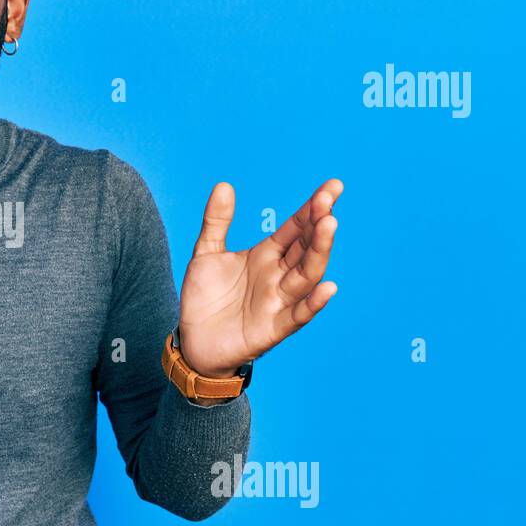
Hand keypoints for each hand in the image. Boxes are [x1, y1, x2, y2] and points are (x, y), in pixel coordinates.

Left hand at [177, 178, 341, 377]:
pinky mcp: (272, 328)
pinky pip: (297, 315)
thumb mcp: (206, 253)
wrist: (193, 340)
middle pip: (305, 247)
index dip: (312, 208)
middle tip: (327, 201)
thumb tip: (224, 185)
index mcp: (266, 255)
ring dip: (319, 252)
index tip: (332, 187)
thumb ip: (217, 221)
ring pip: (306, 275)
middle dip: (318, 224)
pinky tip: (327, 288)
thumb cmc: (205, 298)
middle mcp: (278, 276)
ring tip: (329, 226)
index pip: (296, 228)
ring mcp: (278, 301)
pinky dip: (312, 303)